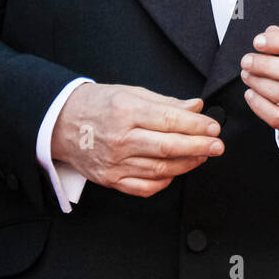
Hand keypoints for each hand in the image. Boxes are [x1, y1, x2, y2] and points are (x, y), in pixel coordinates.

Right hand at [50, 84, 223, 196]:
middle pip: (168, 147)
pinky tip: (177, 170)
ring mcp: (114, 162)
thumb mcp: (130, 93)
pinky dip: (165, 180)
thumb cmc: (97, 105)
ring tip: (202, 155)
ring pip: (160, 168)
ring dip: (187, 163)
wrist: (60, 123)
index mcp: (126, 111)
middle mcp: (120, 138)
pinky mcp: (110, 179)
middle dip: (199, 147)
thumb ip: (166, 103)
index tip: (213, 127)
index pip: (169, 120)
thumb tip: (196, 107)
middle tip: (218, 146)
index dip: (196, 125)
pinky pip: (144, 186)